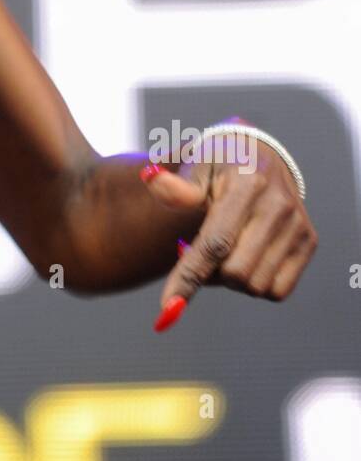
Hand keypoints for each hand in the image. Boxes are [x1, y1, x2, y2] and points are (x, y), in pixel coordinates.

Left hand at [142, 117, 317, 329]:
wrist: (260, 152)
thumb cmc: (217, 162)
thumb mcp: (195, 165)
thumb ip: (175, 184)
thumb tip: (152, 180)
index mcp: (246, 184)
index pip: (214, 244)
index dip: (188, 277)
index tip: (168, 308)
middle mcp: (277, 205)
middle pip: (235, 274)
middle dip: (210, 273)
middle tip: (200, 251)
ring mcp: (297, 225)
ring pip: (256, 287)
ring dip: (231, 280)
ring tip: (225, 250)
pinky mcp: (308, 241)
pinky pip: (277, 291)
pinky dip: (255, 284)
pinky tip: (246, 257)